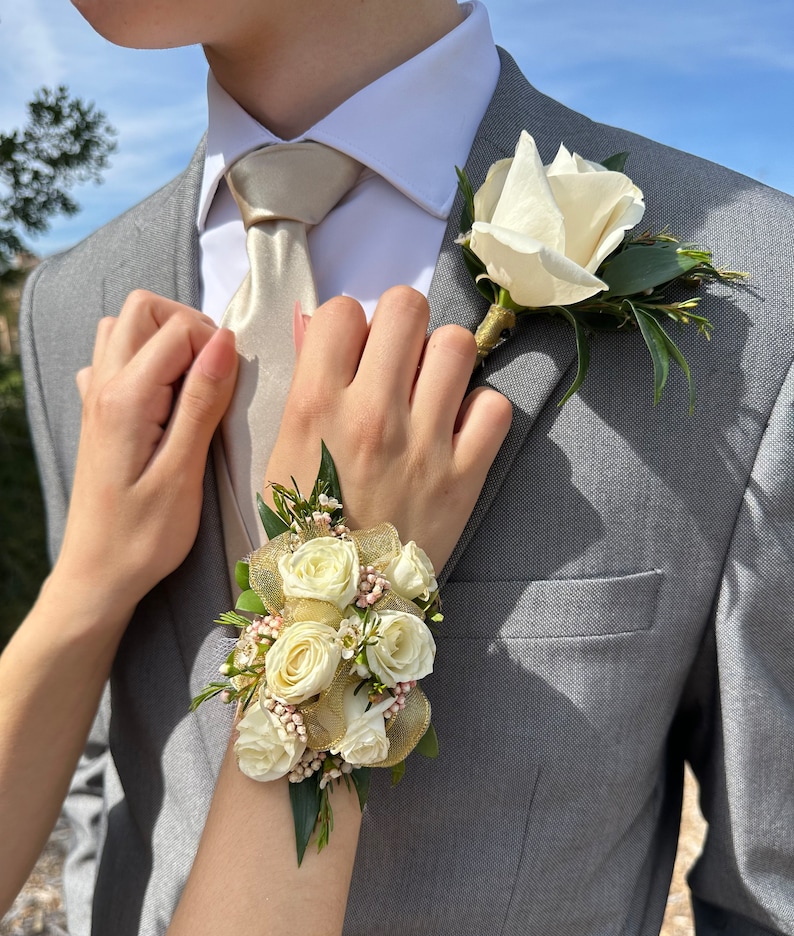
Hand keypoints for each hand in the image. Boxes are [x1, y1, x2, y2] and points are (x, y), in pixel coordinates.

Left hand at [53, 290, 237, 617]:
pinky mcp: (97, 415)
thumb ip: (203, 402)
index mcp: (125, 398)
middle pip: (142, 309)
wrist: (97, 575)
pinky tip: (162, 398)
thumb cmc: (145, 537)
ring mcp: (94, 398)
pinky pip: (113, 360)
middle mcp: (102, 386)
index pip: (177, 329)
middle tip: (215, 373)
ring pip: (123, 328)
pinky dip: (142, 361)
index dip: (215, 346)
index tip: (231, 388)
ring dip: (163, 339)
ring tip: (193, 384)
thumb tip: (224, 341)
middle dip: (187, 325)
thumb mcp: (183, 472)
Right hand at [266, 287, 511, 571]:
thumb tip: (325, 326)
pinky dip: (480, 412)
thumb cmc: (303, 524)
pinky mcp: (466, 475)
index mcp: (316, 405)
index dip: (349, 328)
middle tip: (398, 364)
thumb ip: (308, 384)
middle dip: (402, 328)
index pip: (341, 311)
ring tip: (430, 393)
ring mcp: (424, 444)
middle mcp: (372, 414)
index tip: (353, 355)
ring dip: (443, 361)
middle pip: (407, 308)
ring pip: (457, 345)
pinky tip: (458, 430)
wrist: (340, 603)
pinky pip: (494, 406)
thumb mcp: (283, 450)